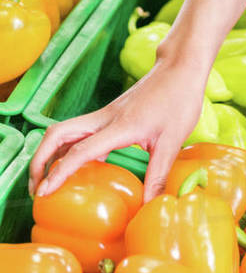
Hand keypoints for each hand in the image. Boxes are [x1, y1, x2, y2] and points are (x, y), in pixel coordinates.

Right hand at [29, 59, 204, 201]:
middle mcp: (105, 118)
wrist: (180, 67)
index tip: (44, 191)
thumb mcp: (173, 139)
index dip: (59, 172)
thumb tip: (148, 206)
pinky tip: (79, 167)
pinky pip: (81, 132)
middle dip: (40, 159)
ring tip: (50, 182)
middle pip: (58, 134)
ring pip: (66, 131)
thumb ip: (158, 174)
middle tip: (38, 188)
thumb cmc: (179, 98)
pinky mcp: (111, 115)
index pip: (80, 150)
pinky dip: (70, 149)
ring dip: (51, 153)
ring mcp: (106, 115)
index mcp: (120, 126)